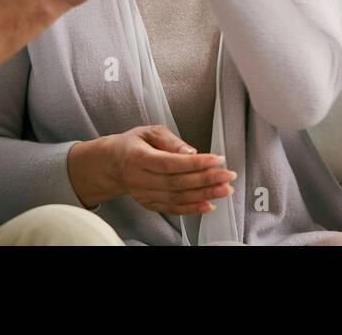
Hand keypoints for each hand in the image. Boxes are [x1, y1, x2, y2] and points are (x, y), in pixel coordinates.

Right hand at [70, 125, 235, 214]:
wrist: (113, 163)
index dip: (195, 163)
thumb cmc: (135, 143)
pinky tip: (209, 205)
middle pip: (176, 183)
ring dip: (204, 195)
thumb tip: (191, 152)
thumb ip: (171, 141)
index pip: (169, 163)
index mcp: (137, 158)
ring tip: (225, 189)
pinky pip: (172, 209)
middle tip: (228, 175)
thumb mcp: (150, 132)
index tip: (217, 160)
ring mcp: (143, 195)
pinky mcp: (149, 204)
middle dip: (205, 180)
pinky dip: (192, 209)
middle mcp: (139, 180)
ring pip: (176, 198)